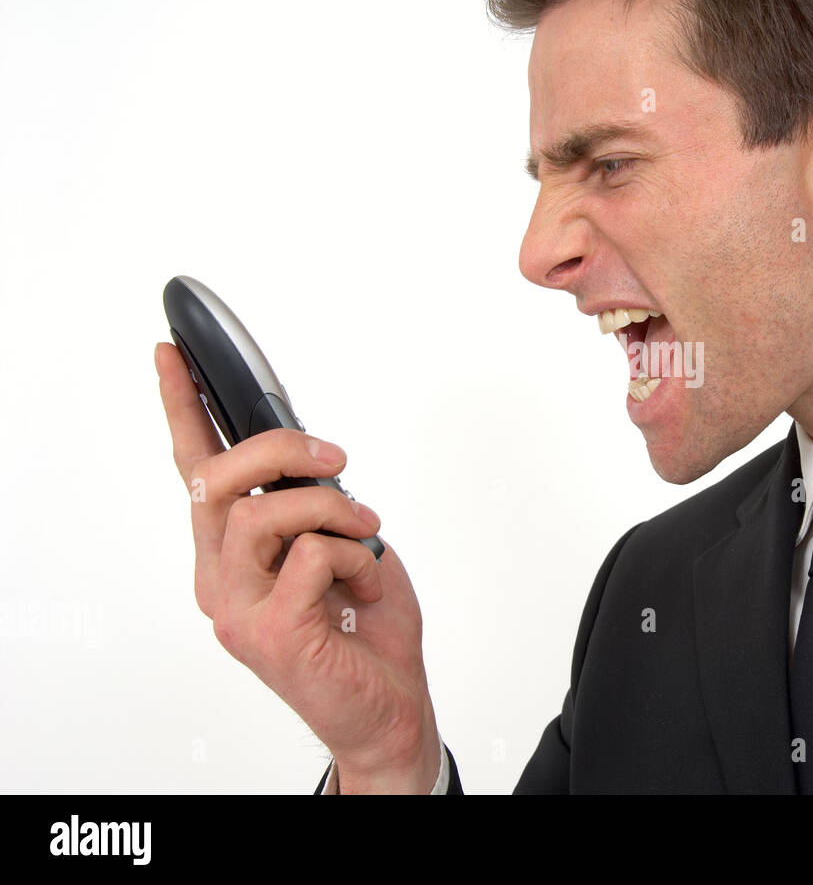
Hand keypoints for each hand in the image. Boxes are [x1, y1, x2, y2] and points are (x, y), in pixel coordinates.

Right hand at [155, 341, 440, 792]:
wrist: (390, 709)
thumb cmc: (367, 629)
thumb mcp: (344, 547)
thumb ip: (313, 506)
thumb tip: (309, 458)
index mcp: (233, 556)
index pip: (196, 473)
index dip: (184, 411)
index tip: (171, 355)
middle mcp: (221, 580)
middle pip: (214, 480)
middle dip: (278, 447)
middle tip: (335, 458)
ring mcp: (238, 610)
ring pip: (258, 513)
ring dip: (329, 508)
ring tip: (367, 534)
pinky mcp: (269, 633)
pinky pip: (309, 555)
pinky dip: (353, 555)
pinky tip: (366, 585)